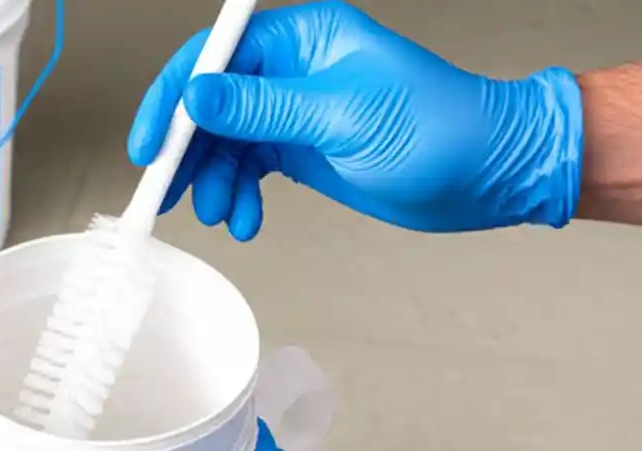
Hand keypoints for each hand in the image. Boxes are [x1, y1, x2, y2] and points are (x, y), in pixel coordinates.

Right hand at [129, 0, 583, 239]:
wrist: (489, 173)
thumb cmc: (440, 129)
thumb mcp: (341, 116)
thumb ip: (262, 109)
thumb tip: (196, 97)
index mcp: (302, 39)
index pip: (214, 57)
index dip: (174, 99)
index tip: (152, 144)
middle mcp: (292, 70)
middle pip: (210, 104)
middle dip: (188, 151)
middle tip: (169, 192)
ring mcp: (294, 110)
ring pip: (225, 142)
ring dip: (214, 181)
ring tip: (221, 214)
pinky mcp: (301, 148)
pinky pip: (249, 168)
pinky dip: (240, 195)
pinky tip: (245, 219)